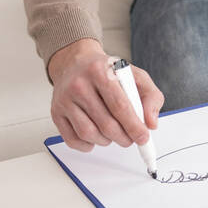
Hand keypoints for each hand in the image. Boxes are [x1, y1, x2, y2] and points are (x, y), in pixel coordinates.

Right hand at [48, 39, 163, 152]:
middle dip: (123, 137)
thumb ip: (151, 97)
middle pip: (105, 124)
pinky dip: (88, 145)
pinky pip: (73, 139)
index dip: (134, 126)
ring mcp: (65, 100)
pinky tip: (96, 137)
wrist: (75, 62)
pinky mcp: (56, 112)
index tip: (143, 137)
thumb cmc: (106, 72)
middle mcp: (79, 84)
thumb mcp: (135, 76)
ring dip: (106, 141)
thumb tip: (151, 123)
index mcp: (101, 72)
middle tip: (130, 138)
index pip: (120, 106)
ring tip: (113, 135)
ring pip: (89, 134)